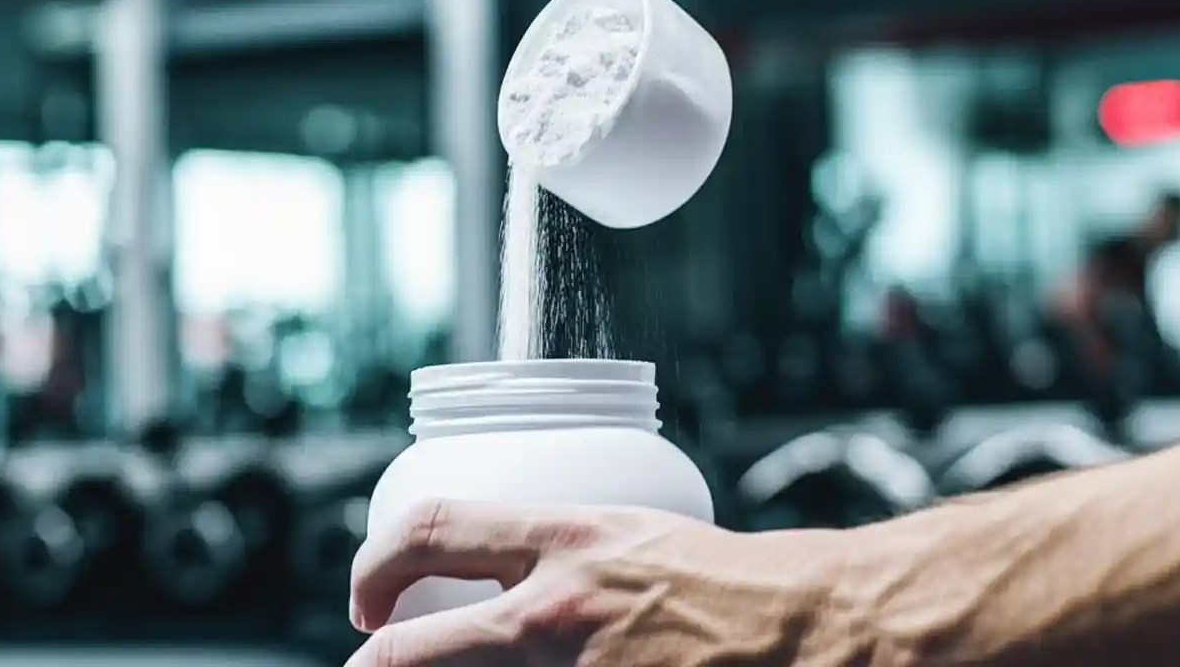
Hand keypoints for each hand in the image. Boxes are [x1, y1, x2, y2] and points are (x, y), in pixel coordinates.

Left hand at [346, 500, 869, 665]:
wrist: (812, 631)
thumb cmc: (727, 586)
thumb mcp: (631, 542)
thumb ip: (557, 561)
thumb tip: (493, 593)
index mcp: (567, 539)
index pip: (431, 528)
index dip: (374, 566)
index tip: (368, 602)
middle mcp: (558, 611)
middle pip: (410, 652)